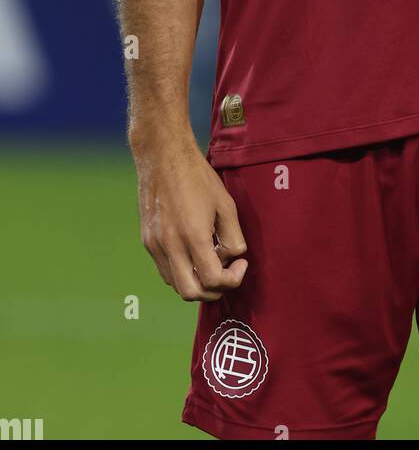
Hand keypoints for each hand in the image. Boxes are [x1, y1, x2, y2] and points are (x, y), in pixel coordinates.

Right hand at [133, 133, 247, 300]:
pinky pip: (165, 269)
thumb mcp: (226, 204)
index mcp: (193, 235)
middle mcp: (170, 245)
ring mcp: (155, 245)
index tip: (241, 264)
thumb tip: (232, 258)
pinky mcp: (147, 241)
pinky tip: (193, 251)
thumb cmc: (198, 177)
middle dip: (213, 291)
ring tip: (209, 259)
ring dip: (196, 282)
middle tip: (226, 274)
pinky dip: (181, 271)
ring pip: (175, 284)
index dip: (233, 279)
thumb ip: (233, 236)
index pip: (213, 280)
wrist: (163, 156)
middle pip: (191, 293)